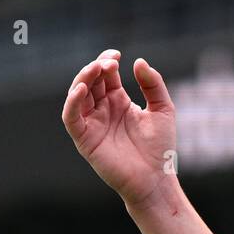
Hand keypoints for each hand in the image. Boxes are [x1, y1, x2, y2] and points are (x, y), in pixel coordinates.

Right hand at [61, 49, 177, 208]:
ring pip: (77, 95)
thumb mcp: (163, 108)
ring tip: (96, 69)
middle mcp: (102, 110)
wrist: (155, 178)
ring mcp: (92, 124)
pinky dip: (72, 102)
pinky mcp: (85, 139)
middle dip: (96, 67)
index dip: (107, 61)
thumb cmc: (160, 147)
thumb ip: (153, 84)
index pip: (105, 75)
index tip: (117, 55)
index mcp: (118, 101)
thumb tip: (138, 61)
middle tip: (110, 62)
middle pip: (90, 81)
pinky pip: (71, 118)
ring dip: (82, 79)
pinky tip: (81, 89)